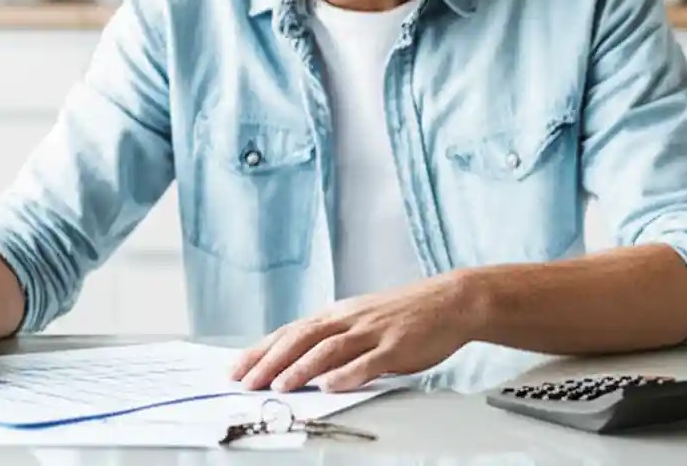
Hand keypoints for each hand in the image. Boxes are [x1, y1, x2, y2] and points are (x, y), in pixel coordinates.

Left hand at [231, 271, 475, 392]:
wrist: (449, 301)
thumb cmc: (404, 314)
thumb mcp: (360, 320)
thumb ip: (332, 339)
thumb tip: (298, 361)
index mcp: (337, 314)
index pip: (290, 331)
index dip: (261, 350)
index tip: (237, 367)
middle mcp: (349, 319)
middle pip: (301, 338)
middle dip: (270, 360)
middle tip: (246, 381)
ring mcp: (372, 332)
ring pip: (329, 349)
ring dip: (301, 368)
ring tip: (279, 386)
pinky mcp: (396, 347)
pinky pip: (368, 361)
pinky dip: (347, 374)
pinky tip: (330, 385)